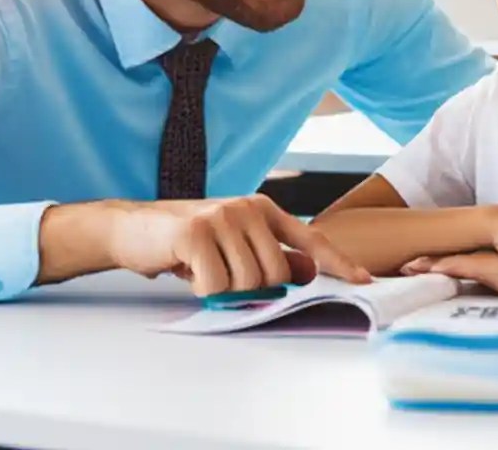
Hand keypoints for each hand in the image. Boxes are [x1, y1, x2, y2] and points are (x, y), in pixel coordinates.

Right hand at [108, 194, 371, 295]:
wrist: (133, 228)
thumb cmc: (186, 241)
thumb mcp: (234, 246)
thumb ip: (271, 255)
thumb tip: (307, 270)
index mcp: (261, 209)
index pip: (310, 238)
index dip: (338, 263)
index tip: (365, 281)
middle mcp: (246, 208)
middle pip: (276, 274)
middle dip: (251, 288)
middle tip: (221, 276)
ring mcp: (221, 217)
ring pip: (247, 283)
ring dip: (222, 290)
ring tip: (202, 269)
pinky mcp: (195, 233)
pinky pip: (215, 284)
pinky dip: (200, 288)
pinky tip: (186, 270)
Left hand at [402, 252, 497, 300]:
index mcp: (486, 265)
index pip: (455, 265)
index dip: (436, 266)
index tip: (418, 268)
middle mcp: (480, 261)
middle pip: (445, 262)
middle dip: (424, 264)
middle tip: (403, 266)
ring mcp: (481, 263)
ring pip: (445, 263)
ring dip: (425, 265)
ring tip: (405, 267)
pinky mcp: (484, 267)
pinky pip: (455, 267)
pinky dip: (438, 268)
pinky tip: (424, 269)